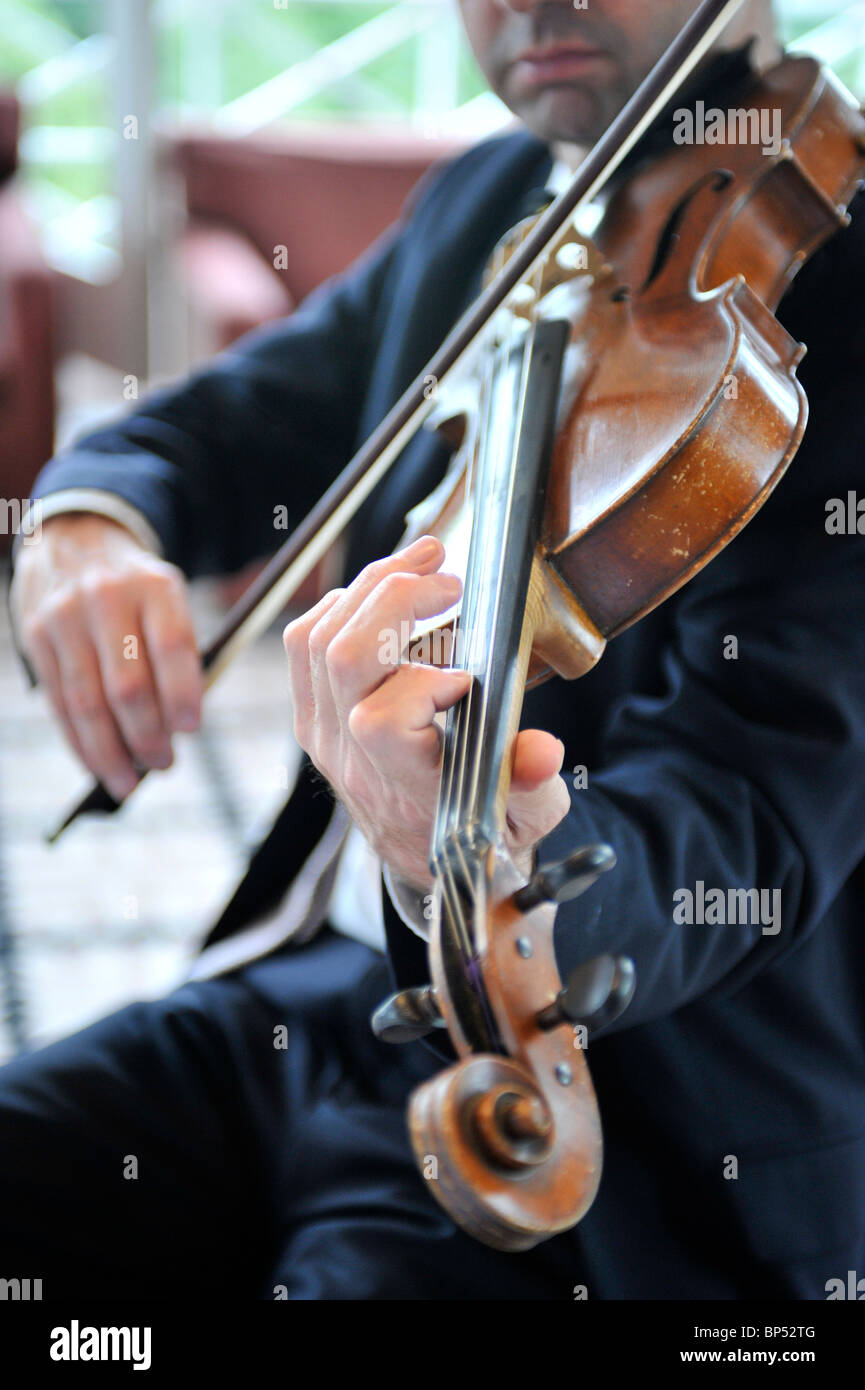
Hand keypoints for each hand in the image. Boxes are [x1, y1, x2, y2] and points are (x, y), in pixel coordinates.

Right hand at [10, 513, 201, 800]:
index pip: (173, 646)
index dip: (183, 694)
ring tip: (130, 781)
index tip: (191, 730)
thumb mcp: (167, 596)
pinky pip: (59, 703)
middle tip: (166, 763)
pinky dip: (80, 743)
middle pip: (128, 684)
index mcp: (154, 586)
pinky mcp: (35, 636)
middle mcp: (107, 598)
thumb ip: (177, 651)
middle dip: (148, 736)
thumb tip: (179, 728)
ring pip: (88, 703)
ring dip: (111, 752)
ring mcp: (65, 617)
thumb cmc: (135, 587)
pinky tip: (97, 765)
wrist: (74, 539)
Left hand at [282, 536, 570, 890]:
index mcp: (404, 783)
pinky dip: (340, 604)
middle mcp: (352, 758)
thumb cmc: (483, 827)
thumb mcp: (528, 815)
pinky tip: (384, 591)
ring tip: (424, 562)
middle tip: (449, 581)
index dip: (424, 683)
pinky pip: (303, 644)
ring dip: (370, 586)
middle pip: (344, 659)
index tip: (470, 677)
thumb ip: (534, 784)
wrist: (433, 859)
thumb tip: (542, 751)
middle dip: (396, 600)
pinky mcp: (313, 715)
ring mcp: (324, 734)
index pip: (382, 722)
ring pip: (319, 640)